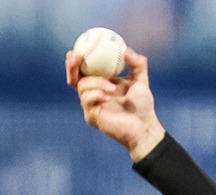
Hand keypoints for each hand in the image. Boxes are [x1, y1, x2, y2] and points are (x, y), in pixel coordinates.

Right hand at [67, 46, 166, 161]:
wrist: (144, 126)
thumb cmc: (142, 105)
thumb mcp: (141, 80)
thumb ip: (137, 63)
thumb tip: (126, 49)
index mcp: (101, 84)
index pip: (84, 71)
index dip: (77, 60)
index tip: (78, 47)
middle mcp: (92, 94)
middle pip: (73, 79)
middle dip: (72, 66)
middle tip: (77, 56)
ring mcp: (90, 106)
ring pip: (82, 87)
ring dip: (96, 82)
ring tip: (112, 87)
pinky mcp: (91, 116)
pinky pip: (87, 100)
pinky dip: (97, 94)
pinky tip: (109, 97)